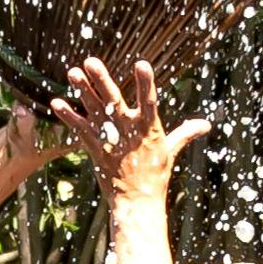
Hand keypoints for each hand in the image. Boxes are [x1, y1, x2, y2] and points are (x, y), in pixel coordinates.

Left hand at [56, 53, 207, 193]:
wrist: (137, 202)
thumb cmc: (156, 175)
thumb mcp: (171, 151)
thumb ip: (185, 133)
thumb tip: (206, 124)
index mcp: (149, 128)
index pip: (149, 101)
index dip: (146, 83)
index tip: (142, 64)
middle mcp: (128, 130)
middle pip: (113, 100)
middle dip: (102, 80)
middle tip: (91, 62)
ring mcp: (109, 139)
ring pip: (94, 110)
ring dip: (82, 91)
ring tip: (72, 72)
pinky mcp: (95, 149)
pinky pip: (80, 129)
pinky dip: (68, 116)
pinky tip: (57, 102)